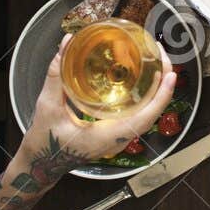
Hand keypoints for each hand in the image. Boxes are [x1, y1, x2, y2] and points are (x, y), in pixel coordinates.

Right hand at [21, 43, 176, 166]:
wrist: (39, 164)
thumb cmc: (44, 142)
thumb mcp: (48, 106)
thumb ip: (56, 75)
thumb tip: (66, 44)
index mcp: (107, 136)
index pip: (145, 118)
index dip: (161, 96)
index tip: (170, 74)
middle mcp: (117, 139)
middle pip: (151, 113)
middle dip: (162, 86)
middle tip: (161, 57)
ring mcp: (117, 139)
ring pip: (146, 116)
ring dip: (155, 92)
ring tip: (158, 65)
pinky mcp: (113, 135)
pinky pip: (136, 117)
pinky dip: (144, 100)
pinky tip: (142, 82)